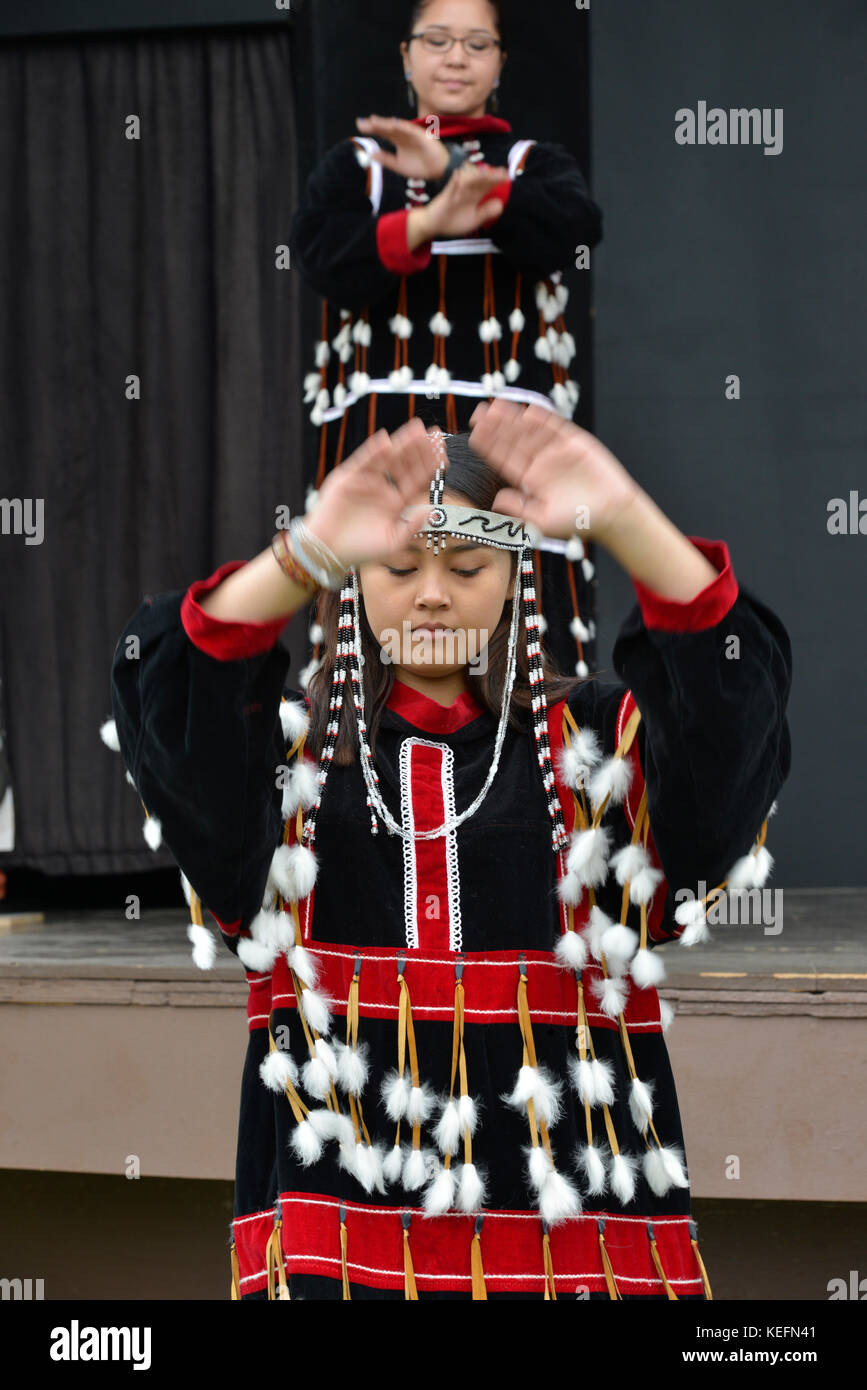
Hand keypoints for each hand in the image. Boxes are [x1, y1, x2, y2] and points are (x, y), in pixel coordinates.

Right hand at [304, 419, 440, 568]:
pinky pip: (363, 462)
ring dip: (401, 444)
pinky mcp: (348, 478)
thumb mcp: (392, 541)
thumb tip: (431, 510)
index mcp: (396, 502)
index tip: (444, 454)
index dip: (429, 467)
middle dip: (419, 449)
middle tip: (435, 433)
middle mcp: (383, 488)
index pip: (417, 480)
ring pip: (387, 458)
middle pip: (405, 464)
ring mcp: (366, 481)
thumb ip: (412, 526)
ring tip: (416, 429)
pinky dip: (373, 451)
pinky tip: (386, 441)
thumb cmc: (360, 550)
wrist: (328, 551)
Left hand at [356, 115, 449, 180]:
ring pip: (396, 126)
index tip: (359, 126)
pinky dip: (402, 126)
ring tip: (373, 121)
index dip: (372, 128)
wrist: (438, 171)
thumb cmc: (421, 167)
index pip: (382, 132)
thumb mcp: (398, 165)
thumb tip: (370, 154)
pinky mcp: (422, 136)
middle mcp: (403, 135)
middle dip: (374, 124)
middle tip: (360, 122)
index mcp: (398, 141)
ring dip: (385, 123)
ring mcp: (412, 134)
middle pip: (387, 127)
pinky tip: (393, 124)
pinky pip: (410, 130)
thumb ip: (385, 159)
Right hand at [424, 162, 509, 237]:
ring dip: (476, 176)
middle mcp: (467, 191)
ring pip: (467, 181)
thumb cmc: (453, 220)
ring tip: (486, 172)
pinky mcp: (445, 196)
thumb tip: (500, 205)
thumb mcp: (474, 219)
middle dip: (491, 176)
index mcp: (474, 195)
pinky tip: (458, 175)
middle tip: (502, 172)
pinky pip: (449, 187)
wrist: (434, 225)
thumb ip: (486, 212)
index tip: (508, 177)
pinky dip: (454, 181)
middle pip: (480, 180)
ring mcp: (456, 192)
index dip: (497, 181)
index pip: (487, 185)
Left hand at [468, 400, 641, 544]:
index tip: (474, 434)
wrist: (611, 512)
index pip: (504, 459)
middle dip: (496, 427)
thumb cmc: (577, 521)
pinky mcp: (574, 442)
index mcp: (528, 480)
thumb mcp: (543, 521)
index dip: (489, 446)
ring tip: (497, 406)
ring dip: (514, 419)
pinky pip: (556, 427)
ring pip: (530, 430)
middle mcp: (539, 463)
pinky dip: (544, 419)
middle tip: (478, 413)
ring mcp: (556, 451)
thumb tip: (497, 499)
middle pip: (513, 440)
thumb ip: (519, 510)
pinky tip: (529, 411)